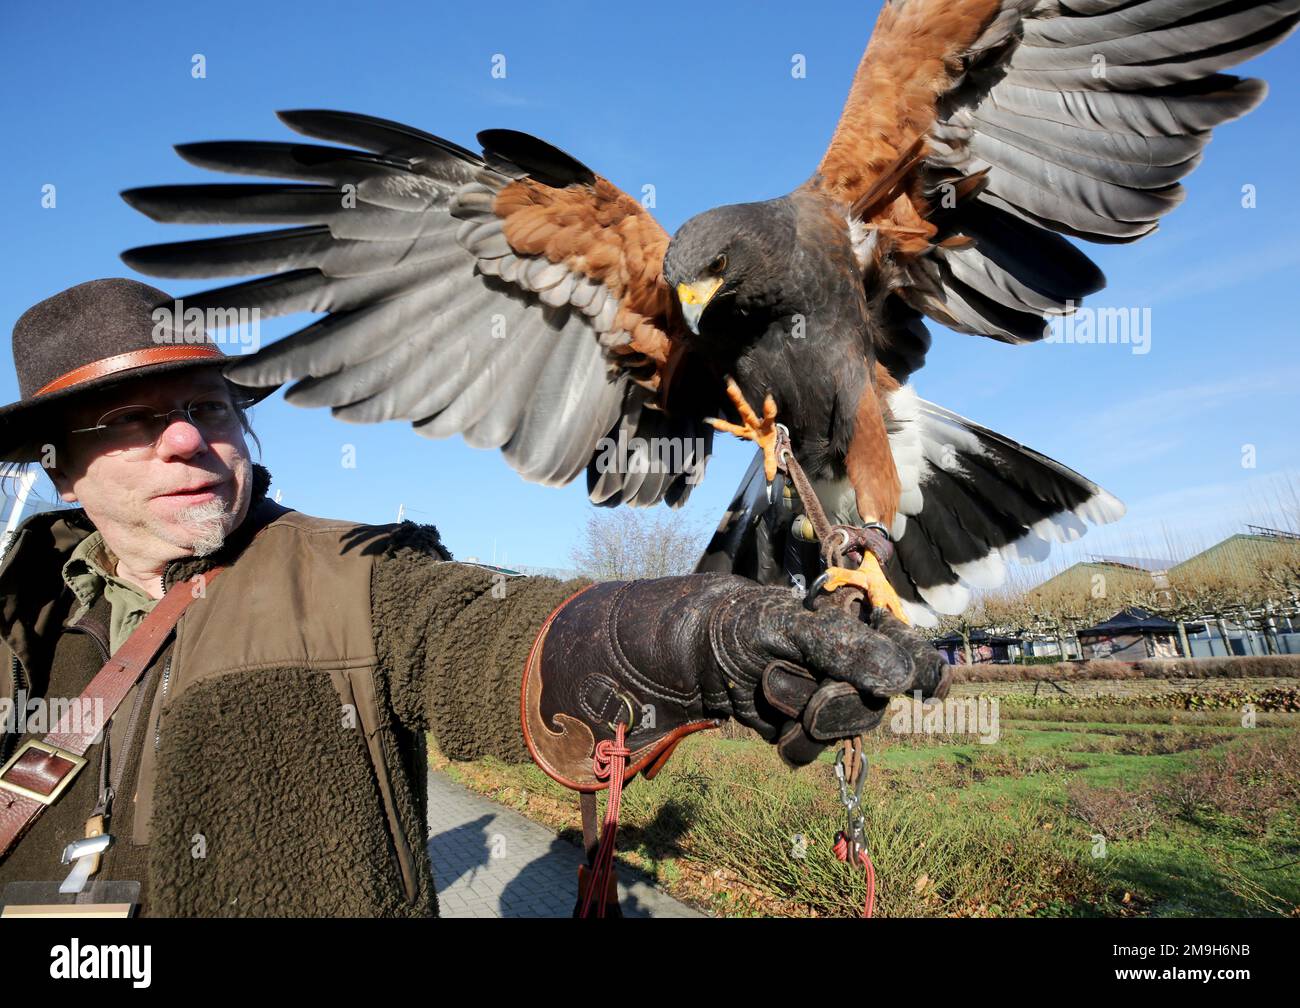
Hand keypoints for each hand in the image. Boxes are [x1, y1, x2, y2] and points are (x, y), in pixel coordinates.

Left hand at [523, 573, 949, 787]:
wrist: (686, 654)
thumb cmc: (737, 622)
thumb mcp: (786, 626)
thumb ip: (842, 649)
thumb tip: (900, 680)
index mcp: (857, 627)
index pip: (907, 651)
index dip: (923, 670)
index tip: (931, 687)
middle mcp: (850, 665)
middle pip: (876, 703)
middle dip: (839, 705)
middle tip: (809, 705)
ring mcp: (827, 699)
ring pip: (843, 731)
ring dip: (803, 717)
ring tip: (767, 688)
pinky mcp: (800, 729)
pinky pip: (814, 753)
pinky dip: (791, 745)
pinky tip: (769, 727)